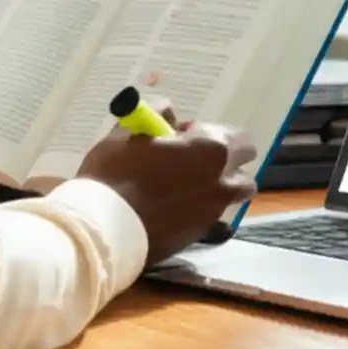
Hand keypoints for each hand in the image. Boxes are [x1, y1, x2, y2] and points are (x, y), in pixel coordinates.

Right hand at [78, 101, 257, 265]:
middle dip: (224, 168)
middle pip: (242, 176)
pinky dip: (195, 211)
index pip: (241, 141)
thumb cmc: (117, 173)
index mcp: (212, 151)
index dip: (215, 135)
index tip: (186, 136)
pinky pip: (207, 219)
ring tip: (176, 187)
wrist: (105, 230)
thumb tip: (168, 110)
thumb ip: (155, 116)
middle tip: (189, 163)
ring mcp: (211, 214)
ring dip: (211, 190)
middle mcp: (222, 183)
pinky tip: (166, 209)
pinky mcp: (197, 237)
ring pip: (225, 199)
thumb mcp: (129, 132)